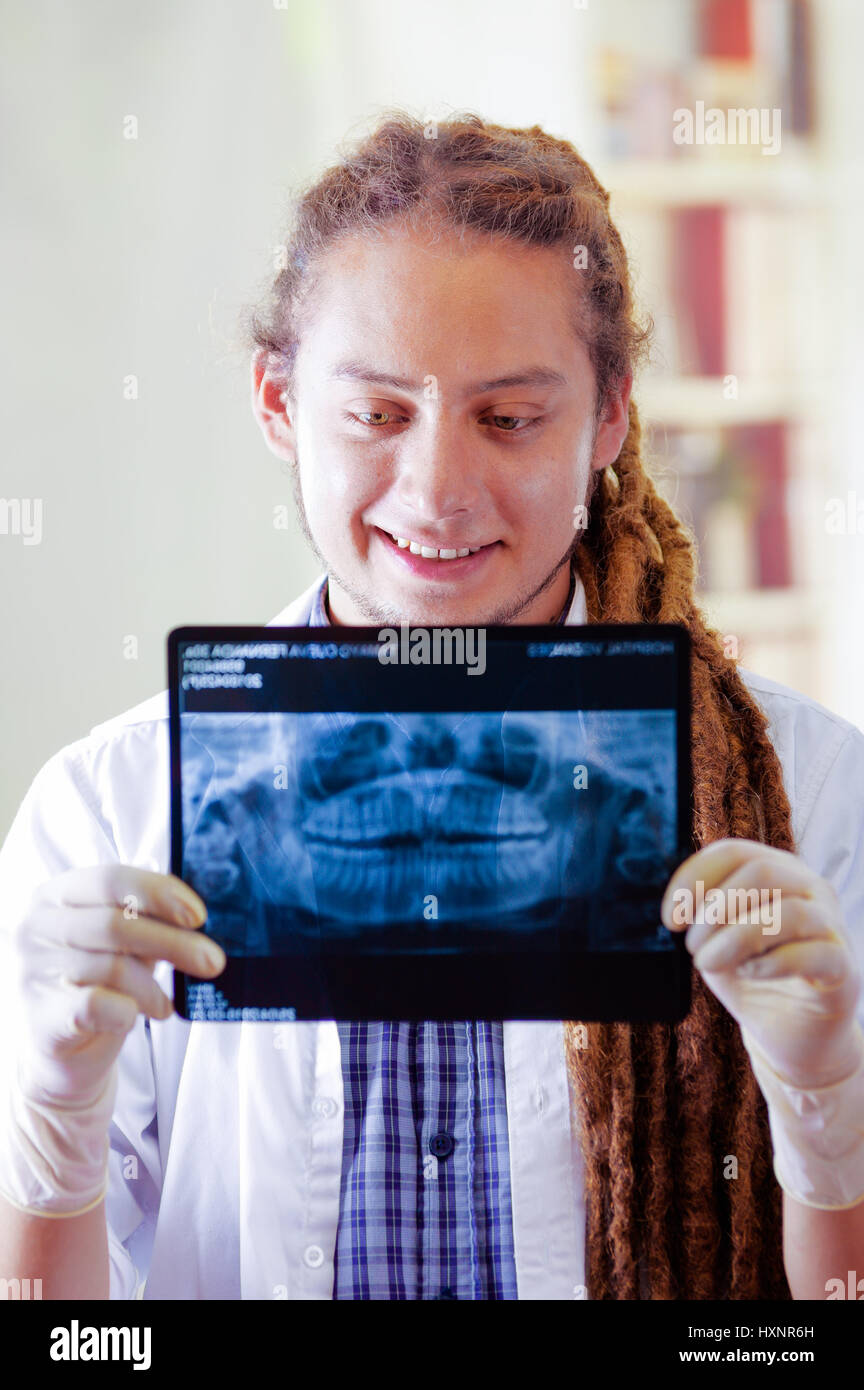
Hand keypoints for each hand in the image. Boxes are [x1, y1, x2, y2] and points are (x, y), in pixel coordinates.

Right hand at [13, 864, 224, 1107]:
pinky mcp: (41, 1015)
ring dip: (152, 988)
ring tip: (164, 1004)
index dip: (159, 893)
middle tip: (213, 961)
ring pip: (112, 967)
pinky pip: (97, 1006)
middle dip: (173, 942)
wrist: (63, 1049)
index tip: (199, 916)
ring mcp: (33, 971)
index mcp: (56, 895)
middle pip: (115, 924)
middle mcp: (37, 928)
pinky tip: (135, 1018)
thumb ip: (146, 919)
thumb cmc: (97, 982)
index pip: (110, 879)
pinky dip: (127, 1012)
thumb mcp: (120, 942)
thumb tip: (195, 913)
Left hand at [661, 839, 862, 1089]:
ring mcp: (833, 926)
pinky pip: (814, 954)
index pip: (734, 852)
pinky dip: (772, 963)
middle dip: (716, 910)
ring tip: (711, 963)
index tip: (671, 919)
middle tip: (694, 948)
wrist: (790, 1034)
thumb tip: (683, 906)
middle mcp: (810, 889)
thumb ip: (703, 916)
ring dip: (737, 938)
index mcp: (777, 872)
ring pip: (789, 912)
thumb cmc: (752, 977)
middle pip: (762, 872)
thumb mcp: (715, 940)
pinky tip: (749, 974)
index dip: (695, 879)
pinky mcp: (845, 968)